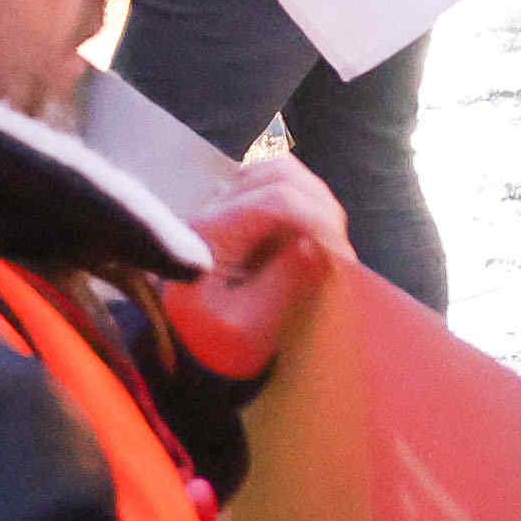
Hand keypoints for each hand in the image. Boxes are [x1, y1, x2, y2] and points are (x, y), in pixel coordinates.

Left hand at [153, 148, 347, 379]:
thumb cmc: (214, 343)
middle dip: (319, 207)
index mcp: (213, 234)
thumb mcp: (247, 329)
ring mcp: (225, 206)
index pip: (278, 200)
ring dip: (312, 202)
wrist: (180, 349)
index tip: (339, 256)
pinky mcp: (237, 212)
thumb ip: (282, 287)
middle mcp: (215, 209)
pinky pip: (276, 186)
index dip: (319, 222)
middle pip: (280, 172)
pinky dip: (301, 202)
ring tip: (322, 245)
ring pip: (280, 171)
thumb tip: (317, 245)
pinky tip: (305, 238)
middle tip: (334, 250)